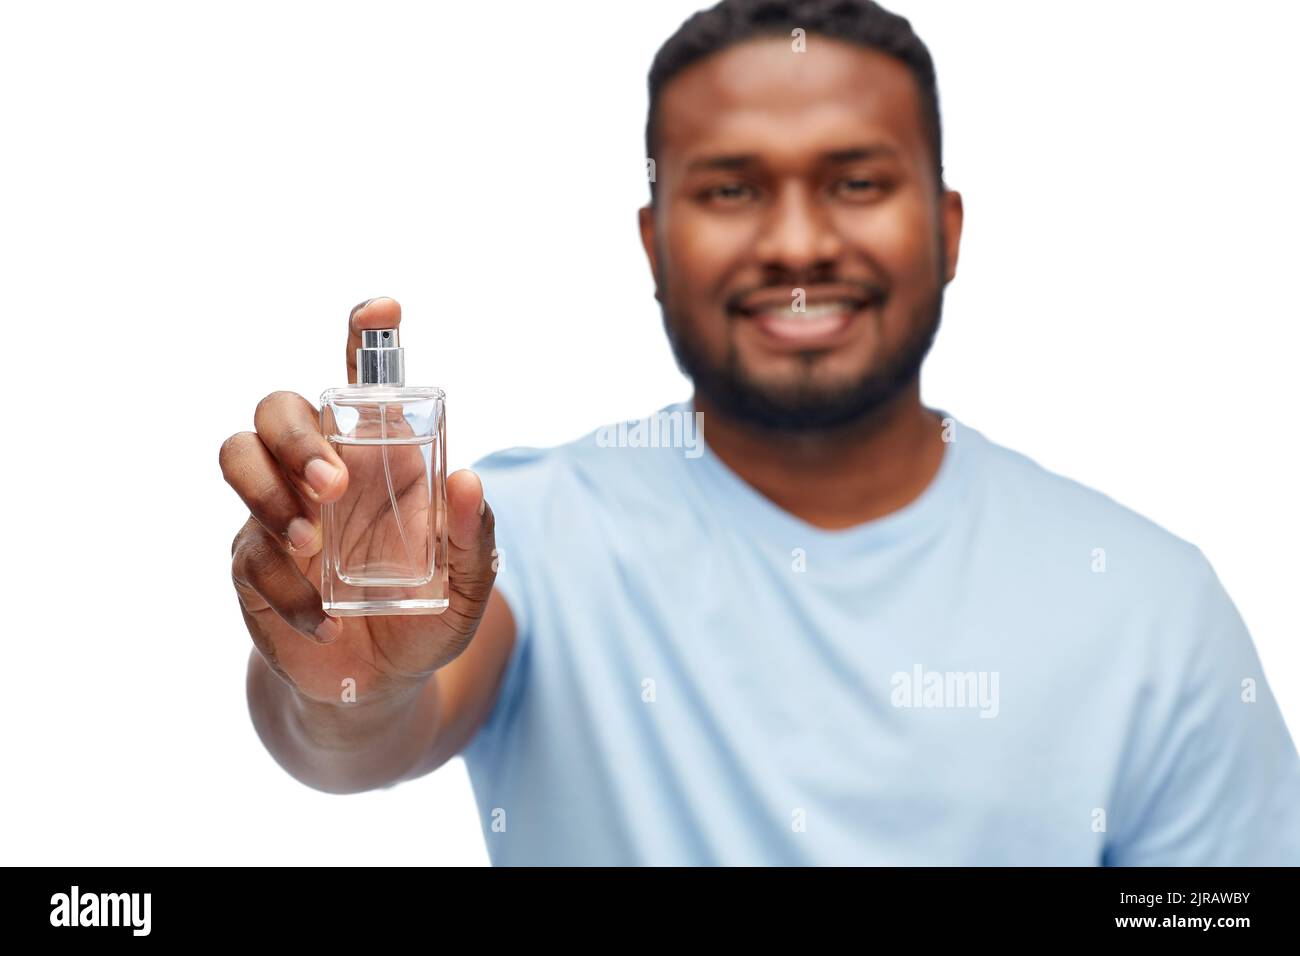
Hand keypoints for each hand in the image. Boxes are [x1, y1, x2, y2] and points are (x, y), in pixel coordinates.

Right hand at [219, 297, 496, 705]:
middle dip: (296, 435)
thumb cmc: (422, 617)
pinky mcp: (250, 561)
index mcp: (379, 458)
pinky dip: (290, 591)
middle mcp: (322, 469)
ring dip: (269, 494)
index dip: (365, 336)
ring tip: (313, 544)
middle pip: (278, 405)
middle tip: (332, 486)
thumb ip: (476, 540)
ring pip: (235, 453)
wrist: (374, 684)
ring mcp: (278, 511)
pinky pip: (248, 553)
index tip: (382, 311)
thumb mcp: (467, 587)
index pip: (362, 383)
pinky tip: (327, 623)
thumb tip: (472, 482)